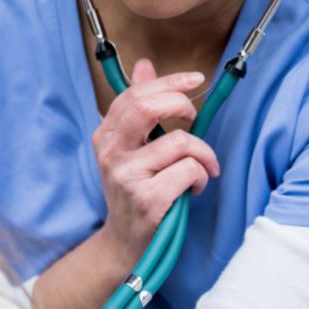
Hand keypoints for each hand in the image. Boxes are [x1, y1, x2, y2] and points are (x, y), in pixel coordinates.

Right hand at [89, 59, 220, 261]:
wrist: (124, 243)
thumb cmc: (134, 190)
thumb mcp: (130, 148)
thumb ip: (138, 106)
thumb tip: (144, 65)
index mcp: (106, 135)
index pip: (135, 95)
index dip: (169, 82)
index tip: (196, 79)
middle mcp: (111, 153)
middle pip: (149, 108)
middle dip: (183, 106)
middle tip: (194, 120)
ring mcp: (127, 177)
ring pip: (181, 142)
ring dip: (203, 155)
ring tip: (200, 169)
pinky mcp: (147, 199)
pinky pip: (189, 170)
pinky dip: (201, 177)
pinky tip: (194, 188)